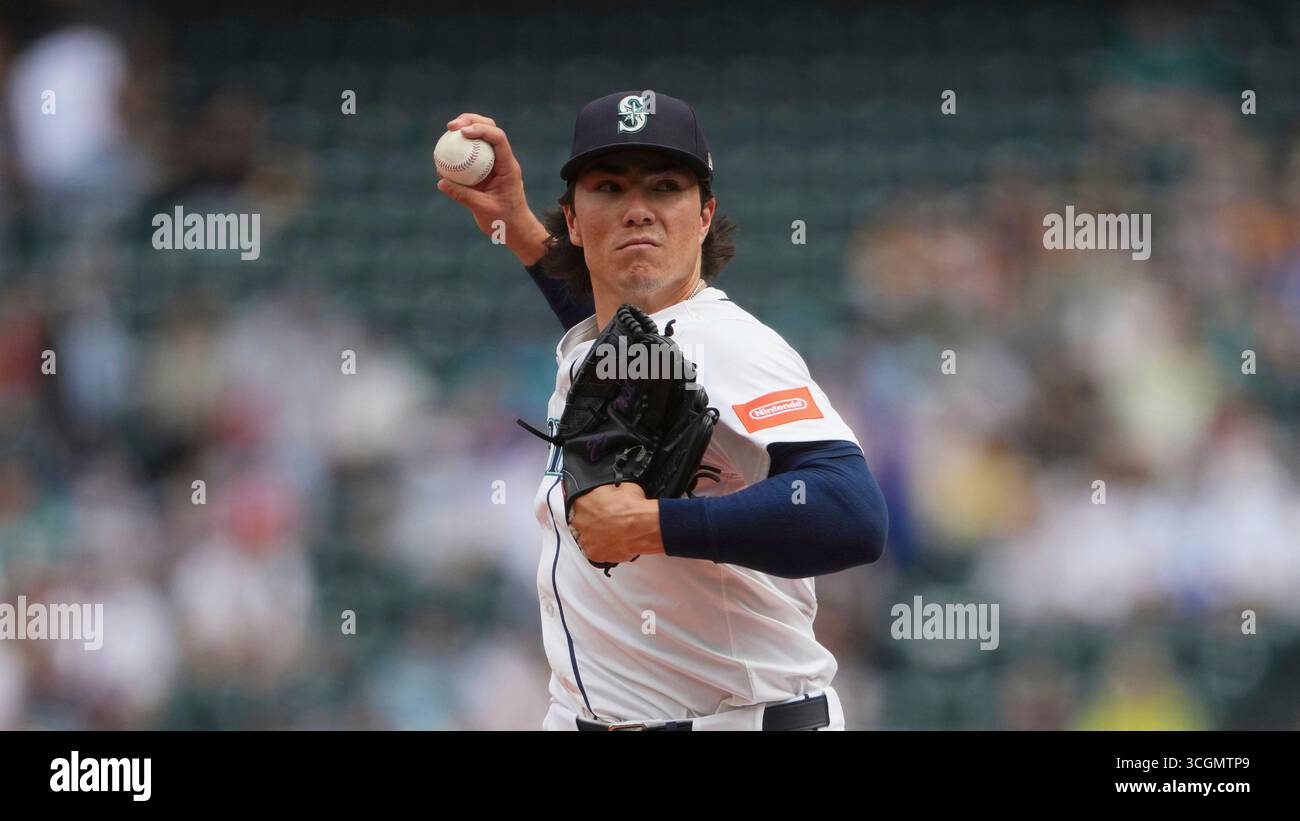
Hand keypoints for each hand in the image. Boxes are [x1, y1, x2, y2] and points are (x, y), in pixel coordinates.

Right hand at [437, 113, 548, 264]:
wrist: (515, 230)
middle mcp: (503, 161)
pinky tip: (445, 151)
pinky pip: (473, 154)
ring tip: (449, 131)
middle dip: (472, 121)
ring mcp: (495, 164)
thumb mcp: (483, 209)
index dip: (481, 130)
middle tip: (452, 126)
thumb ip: (463, 195)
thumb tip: (441, 181)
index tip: (462, 132)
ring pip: (482, 138)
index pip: (498, 139)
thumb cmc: (505, 221)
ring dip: (466, 130)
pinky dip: (461, 149)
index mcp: (508, 167)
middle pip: (491, 129)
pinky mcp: (486, 171)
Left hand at [568, 483, 664, 566]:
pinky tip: (614, 543)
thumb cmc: (633, 508)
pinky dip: (603, 549)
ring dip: (596, 536)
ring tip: (612, 533)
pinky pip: (595, 552)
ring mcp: (585, 538)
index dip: (591, 506)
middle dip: (592, 521)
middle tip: (607, 521)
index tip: (598, 508)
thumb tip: (612, 488)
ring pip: (586, 537)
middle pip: (581, 521)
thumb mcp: (621, 485)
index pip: (579, 503)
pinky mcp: (593, 553)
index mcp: (583, 501)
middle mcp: (580, 520)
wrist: (642, 527)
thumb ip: (609, 488)